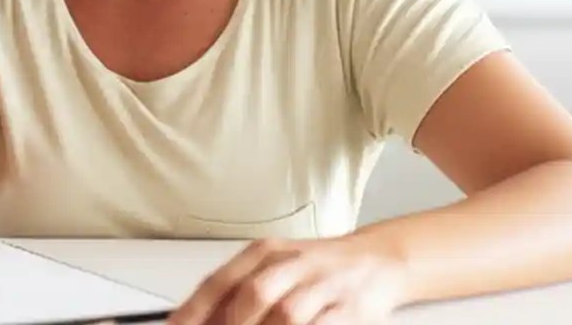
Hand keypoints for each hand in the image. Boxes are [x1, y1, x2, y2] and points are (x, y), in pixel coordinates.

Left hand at [169, 237, 407, 324]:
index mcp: (264, 252)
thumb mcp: (273, 268)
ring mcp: (321, 285)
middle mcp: (291, 264)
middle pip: (252, 296)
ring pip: (286, 315)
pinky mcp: (348, 308)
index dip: (194, 311)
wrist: (377, 260)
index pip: (219, 282)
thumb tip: (195, 319)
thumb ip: (236, 293)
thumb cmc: (316, 268)